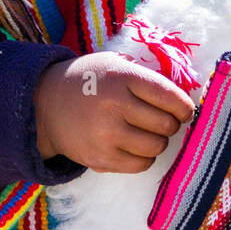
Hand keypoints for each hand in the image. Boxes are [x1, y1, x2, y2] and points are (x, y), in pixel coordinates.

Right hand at [33, 51, 195, 171]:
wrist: (45, 105)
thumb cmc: (89, 81)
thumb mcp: (115, 64)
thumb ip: (147, 77)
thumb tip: (185, 98)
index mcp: (122, 78)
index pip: (169, 96)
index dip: (184, 107)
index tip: (184, 111)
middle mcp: (114, 106)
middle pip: (166, 125)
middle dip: (170, 124)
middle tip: (161, 121)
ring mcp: (106, 135)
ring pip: (157, 147)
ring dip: (158, 141)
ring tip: (146, 133)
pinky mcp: (100, 159)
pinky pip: (141, 165)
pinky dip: (144, 157)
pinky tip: (133, 146)